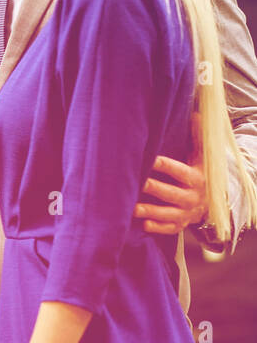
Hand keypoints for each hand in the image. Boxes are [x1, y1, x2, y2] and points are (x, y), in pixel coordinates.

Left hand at [135, 112, 206, 233]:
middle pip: (171, 194)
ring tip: (130, 208)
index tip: (149, 159)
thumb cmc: (198, 174)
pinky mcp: (179, 225)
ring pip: (167, 214)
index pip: (179, 171)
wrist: (211, 202)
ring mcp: (186, 213)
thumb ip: (196, 138)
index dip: (164, 165)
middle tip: (138, 183)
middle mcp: (192, 197)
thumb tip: (195, 113)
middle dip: (155, 188)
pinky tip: (141, 224)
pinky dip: (155, 227)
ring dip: (149, 211)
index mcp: (196, 178)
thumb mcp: (200, 157)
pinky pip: (167, 229)